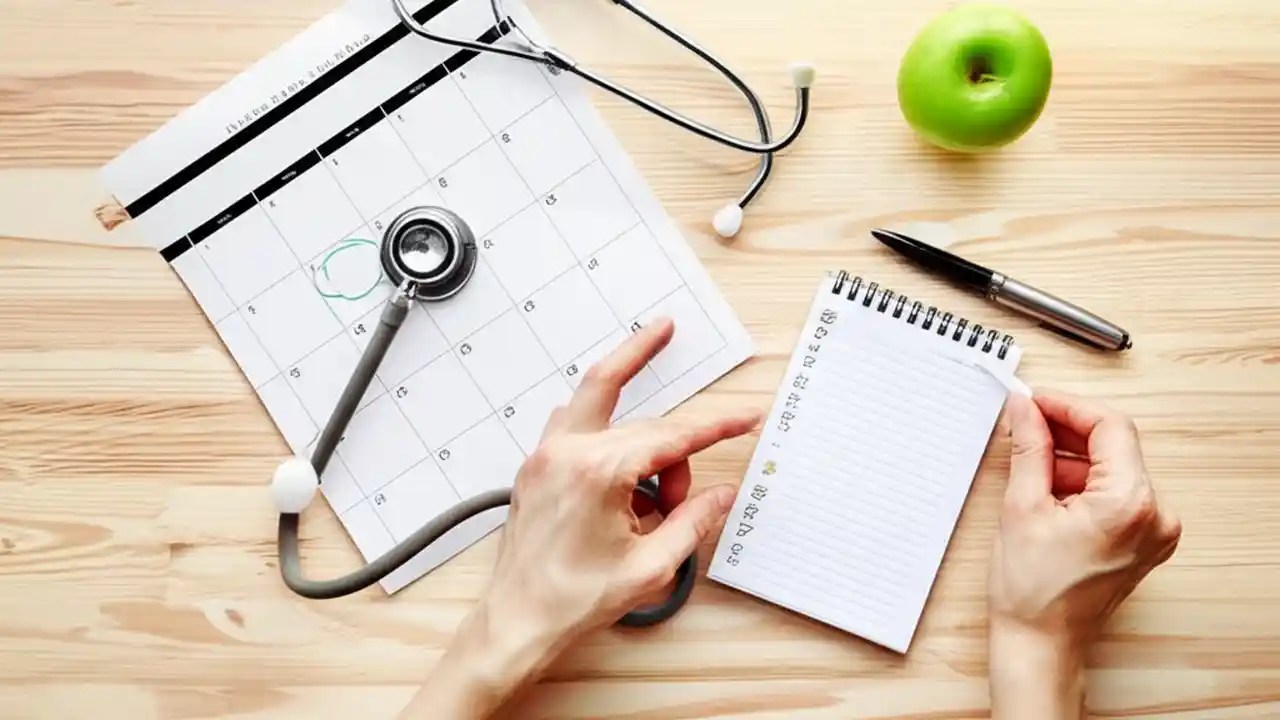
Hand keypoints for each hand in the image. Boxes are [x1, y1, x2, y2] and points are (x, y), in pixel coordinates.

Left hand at [403, 318, 761, 718]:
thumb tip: (723, 494)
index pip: (672, 437)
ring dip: (641, 426)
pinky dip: (604, 431)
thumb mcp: (651, 567)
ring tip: (654, 489)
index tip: (744, 418)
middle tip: (682, 505)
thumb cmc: (574, 599)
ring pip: (604, 404)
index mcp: (598, 473)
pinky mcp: (536, 463)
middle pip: (645, 427)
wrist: (518, 619)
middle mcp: (568, 451)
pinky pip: (575, 422)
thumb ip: (694, 522)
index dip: (716, 427)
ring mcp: (546, 453)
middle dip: (677, 460)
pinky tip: (619, 462)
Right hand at [988, 389, 1181, 719]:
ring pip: (1112, 469)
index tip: (1033, 401)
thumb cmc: (1031, 591)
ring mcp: (1155, 531)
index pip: (1108, 427)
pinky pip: (1116, 494)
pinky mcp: (1145, 541)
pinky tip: (1047, 489)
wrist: (1040, 643)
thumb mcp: (1021, 507)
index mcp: (1130, 503)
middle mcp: (1155, 515)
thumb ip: (1029, 447)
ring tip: (1027, 464)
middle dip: (1065, 432)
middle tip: (1022, 425)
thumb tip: (1025, 409)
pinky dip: (1083, 484)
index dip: (1066, 406)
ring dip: (1071, 459)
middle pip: (1113, 446)